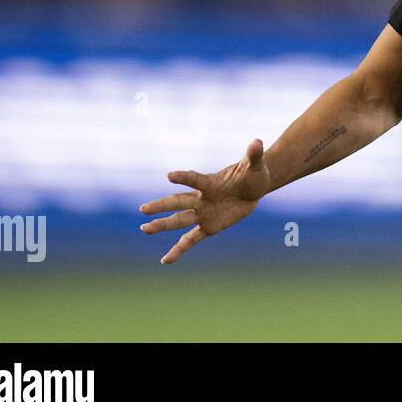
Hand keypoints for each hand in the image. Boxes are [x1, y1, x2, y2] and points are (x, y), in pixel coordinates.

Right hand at [139, 138, 271, 263]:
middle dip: (162, 206)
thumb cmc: (252, 174)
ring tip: (144, 229)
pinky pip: (190, 240)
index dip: (184, 177)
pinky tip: (166, 260)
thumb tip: (258, 141)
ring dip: (162, 225)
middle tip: (143, 209)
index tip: (170, 175)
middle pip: (178, 202)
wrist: (253, 189)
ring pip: (179, 220)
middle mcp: (202, 198)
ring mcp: (203, 213)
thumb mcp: (255, 165)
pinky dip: (179, 249)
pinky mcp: (208, 227)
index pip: (195, 179)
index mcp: (210, 182)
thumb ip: (254, 155)